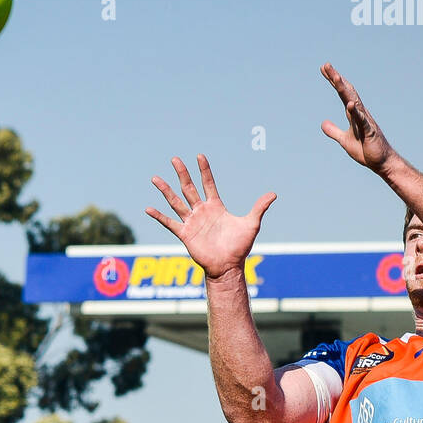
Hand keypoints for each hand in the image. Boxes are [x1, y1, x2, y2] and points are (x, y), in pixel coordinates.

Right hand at [147, 155, 275, 280]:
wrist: (228, 266)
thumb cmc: (240, 247)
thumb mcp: (251, 224)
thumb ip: (259, 207)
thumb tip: (273, 194)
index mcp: (215, 206)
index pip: (208, 183)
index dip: (204, 170)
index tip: (199, 156)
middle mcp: (201, 212)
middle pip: (189, 188)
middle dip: (182, 173)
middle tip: (174, 159)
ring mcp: (192, 222)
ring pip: (176, 202)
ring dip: (166, 190)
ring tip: (155, 178)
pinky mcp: (185, 235)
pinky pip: (169, 223)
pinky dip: (159, 216)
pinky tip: (148, 208)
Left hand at [319, 64, 400, 176]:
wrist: (380, 162)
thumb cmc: (365, 150)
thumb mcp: (344, 140)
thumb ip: (333, 131)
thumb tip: (322, 123)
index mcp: (354, 114)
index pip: (342, 94)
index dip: (333, 82)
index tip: (324, 69)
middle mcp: (360, 113)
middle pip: (347, 92)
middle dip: (337, 79)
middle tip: (326, 65)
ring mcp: (365, 121)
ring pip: (353, 102)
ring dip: (344, 90)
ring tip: (336, 77)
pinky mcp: (369, 131)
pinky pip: (361, 120)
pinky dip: (355, 112)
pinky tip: (349, 104)